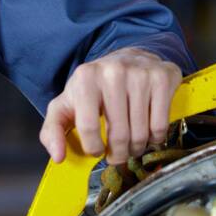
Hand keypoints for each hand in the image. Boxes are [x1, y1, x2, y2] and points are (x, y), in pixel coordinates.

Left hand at [39, 48, 182, 163]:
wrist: (129, 58)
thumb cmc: (94, 88)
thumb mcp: (66, 105)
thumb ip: (52, 130)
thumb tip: (59, 157)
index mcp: (85, 78)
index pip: (89, 128)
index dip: (93, 148)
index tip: (97, 150)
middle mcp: (114, 72)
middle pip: (119, 134)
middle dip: (118, 154)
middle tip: (118, 154)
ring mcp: (141, 73)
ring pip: (141, 133)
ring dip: (137, 148)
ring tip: (132, 145)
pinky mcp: (162, 77)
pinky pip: (160, 125)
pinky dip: (155, 138)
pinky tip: (148, 133)